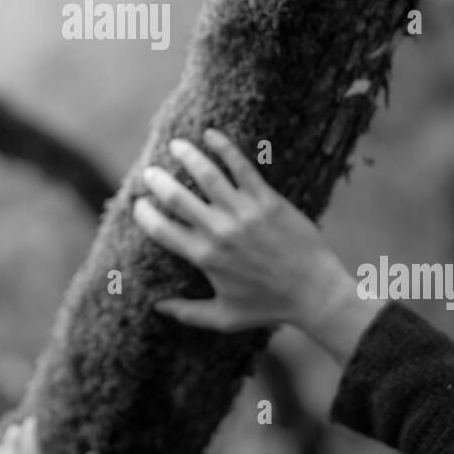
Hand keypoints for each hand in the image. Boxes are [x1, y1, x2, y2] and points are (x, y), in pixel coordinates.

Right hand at [132, 127, 382, 363]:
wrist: (315, 293)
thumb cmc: (270, 307)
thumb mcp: (225, 318)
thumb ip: (188, 313)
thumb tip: (157, 307)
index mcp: (205, 258)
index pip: (162, 231)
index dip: (144, 214)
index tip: (138, 204)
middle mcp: (220, 232)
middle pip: (177, 198)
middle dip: (158, 181)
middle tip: (150, 172)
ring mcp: (244, 213)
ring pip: (208, 175)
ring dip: (187, 156)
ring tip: (175, 145)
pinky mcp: (267, 200)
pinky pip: (242, 167)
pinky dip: (225, 148)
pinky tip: (211, 135)